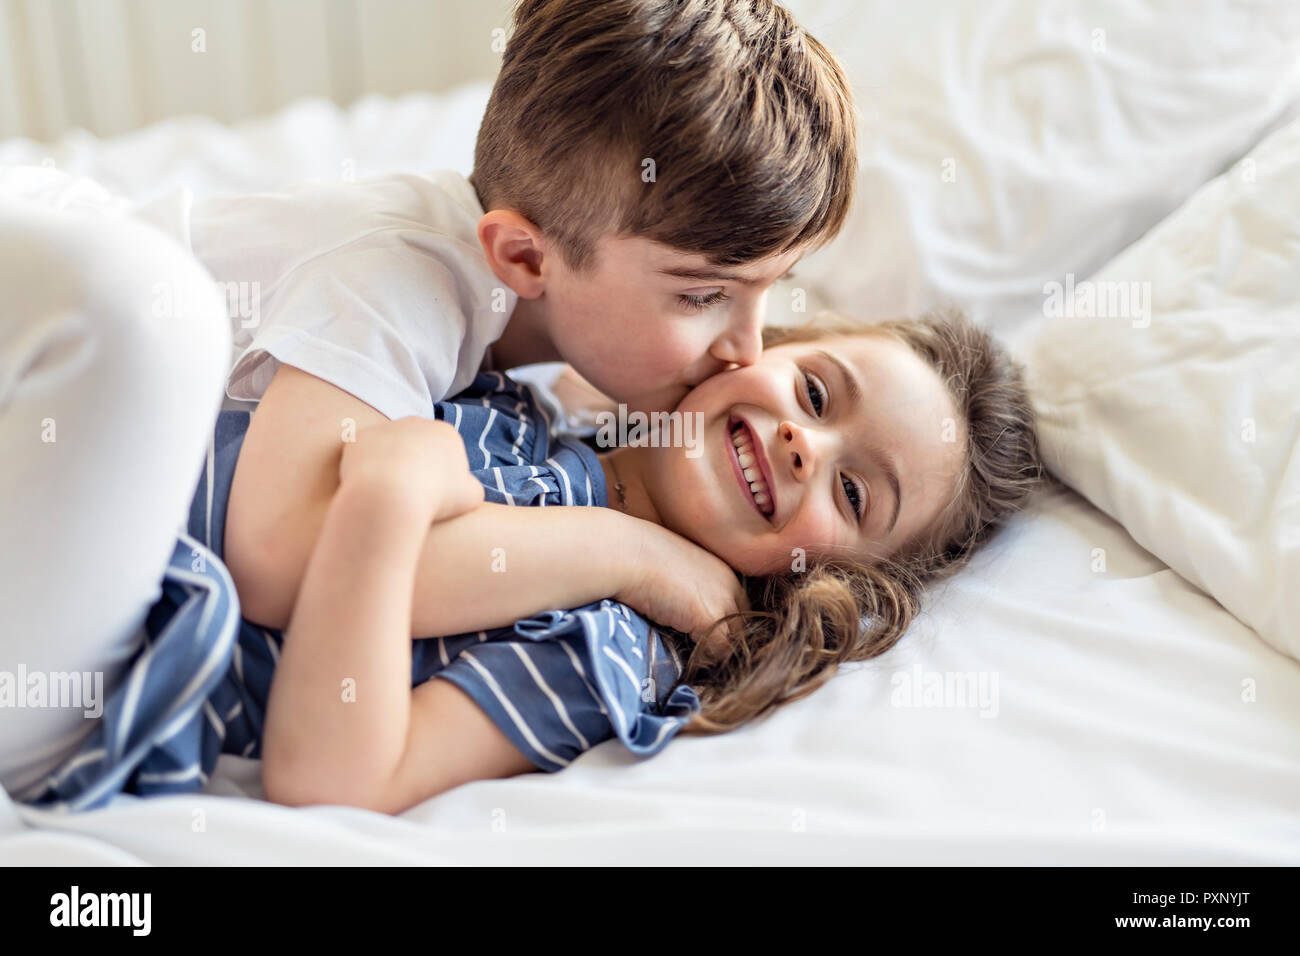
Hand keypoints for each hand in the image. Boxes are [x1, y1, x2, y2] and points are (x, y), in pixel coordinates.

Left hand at [338, 417, 483, 523]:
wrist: (390, 496)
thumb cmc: (436, 498)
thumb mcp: (471, 496)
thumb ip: (469, 486)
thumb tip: (463, 485)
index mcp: (446, 433)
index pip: (445, 451)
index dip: (441, 475)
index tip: (435, 494)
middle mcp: (416, 422)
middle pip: (416, 445)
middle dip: (414, 465)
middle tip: (411, 493)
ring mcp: (386, 428)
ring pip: (388, 448)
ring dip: (389, 466)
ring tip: (388, 493)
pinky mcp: (359, 438)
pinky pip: (363, 456)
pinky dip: (365, 471)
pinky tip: (368, 489)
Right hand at [614, 519, 749, 665]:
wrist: (626, 554)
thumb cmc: (638, 558)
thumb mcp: (674, 570)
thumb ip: (690, 591)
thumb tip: (686, 615)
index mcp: (723, 570)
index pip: (738, 609)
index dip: (723, 626)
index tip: (702, 637)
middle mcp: (730, 584)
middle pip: (741, 627)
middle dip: (723, 642)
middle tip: (698, 652)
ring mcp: (723, 601)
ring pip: (733, 642)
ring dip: (714, 652)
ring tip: (690, 654)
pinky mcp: (711, 618)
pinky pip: (719, 651)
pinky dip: (704, 659)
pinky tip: (683, 653)